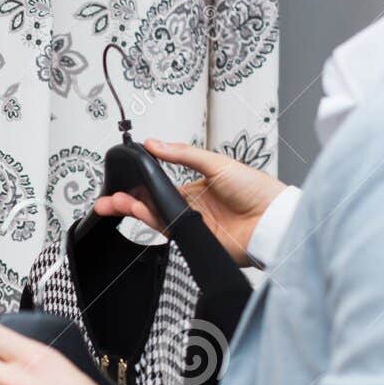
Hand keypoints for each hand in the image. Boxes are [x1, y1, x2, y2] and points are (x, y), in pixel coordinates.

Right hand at [93, 138, 286, 266]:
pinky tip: (143, 214)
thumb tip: (155, 143)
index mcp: (196, 190)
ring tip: (117, 204)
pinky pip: (172, 233)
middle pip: (153, 206)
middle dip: (128, 203)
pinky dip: (156, 223)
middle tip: (107, 201)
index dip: (140, 187)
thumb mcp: (217, 163)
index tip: (121, 182)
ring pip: (157, 220)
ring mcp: (193, 226)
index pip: (160, 189)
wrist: (275, 218)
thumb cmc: (257, 189)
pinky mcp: (198, 242)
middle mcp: (192, 209)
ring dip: (136, 211)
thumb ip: (183, 154)